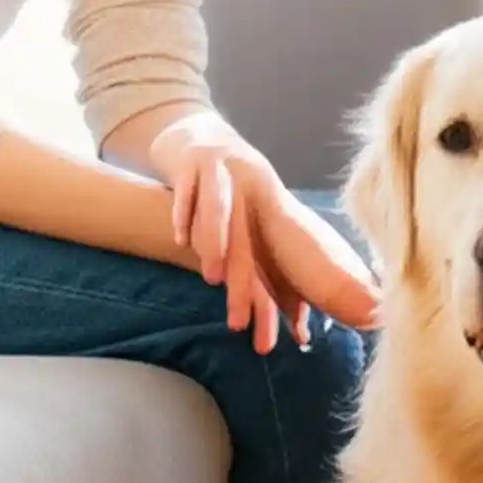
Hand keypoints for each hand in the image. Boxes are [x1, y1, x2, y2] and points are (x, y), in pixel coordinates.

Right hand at [149, 112, 377, 351]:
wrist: (203, 139)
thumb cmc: (233, 200)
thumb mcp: (255, 234)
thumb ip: (274, 281)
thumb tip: (302, 334)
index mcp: (270, 214)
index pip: (273, 267)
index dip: (269, 307)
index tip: (265, 343)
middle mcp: (249, 194)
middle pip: (248, 245)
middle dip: (243, 284)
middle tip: (238, 323)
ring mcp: (220, 175)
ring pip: (219, 210)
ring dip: (217, 243)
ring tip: (214, 278)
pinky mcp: (191, 162)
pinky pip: (186, 189)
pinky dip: (183, 212)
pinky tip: (181, 239)